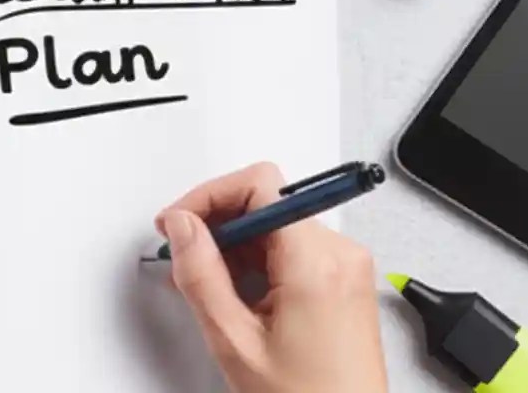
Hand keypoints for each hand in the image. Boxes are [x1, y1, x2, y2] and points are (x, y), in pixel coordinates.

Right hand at [157, 163, 387, 392]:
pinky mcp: (344, 279)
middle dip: (218, 222)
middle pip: (266, 200)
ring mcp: (347, 265)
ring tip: (212, 286)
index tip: (180, 221)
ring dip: (237, 245)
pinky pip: (293, 247)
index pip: (259, 185)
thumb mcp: (236, 342)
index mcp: (316, 262)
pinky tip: (239, 294)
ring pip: (277, 223)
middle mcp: (340, 254)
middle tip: (184, 252)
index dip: (209, 196)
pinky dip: (259, 260)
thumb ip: (201, 276)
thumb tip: (182, 228)